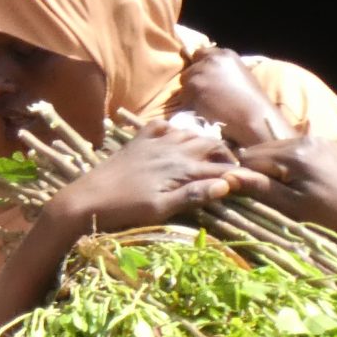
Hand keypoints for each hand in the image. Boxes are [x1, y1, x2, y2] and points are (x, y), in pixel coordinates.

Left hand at [45, 117, 248, 235]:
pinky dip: (175, 129)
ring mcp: (153, 142)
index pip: (219, 168)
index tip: (252, 182)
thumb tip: (227, 184)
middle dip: (226, 155)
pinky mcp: (137, 142)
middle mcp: (170, 149)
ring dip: (205, 141)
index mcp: (180, 167)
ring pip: (189, 133)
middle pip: (209, 144)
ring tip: (213, 155)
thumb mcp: (161, 209)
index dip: (238, 175)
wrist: (85, 200)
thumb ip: (193, 195)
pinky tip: (177, 138)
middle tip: (233, 169)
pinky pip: (162, 126)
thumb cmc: (124, 211)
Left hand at [172, 47, 285, 147]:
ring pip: (185, 80)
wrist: (252, 115)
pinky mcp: (194, 85)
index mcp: (226, 54)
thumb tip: (207, 74)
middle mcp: (212, 59)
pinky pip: (183, 94)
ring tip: (204, 102)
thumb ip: (222, 70)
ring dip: (190, 91)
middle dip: (195, 78)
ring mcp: (202, 71)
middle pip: (191, 66)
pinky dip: (189, 102)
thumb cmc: (250, 101)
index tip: (204, 77)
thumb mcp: (239, 75)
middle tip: (204, 93)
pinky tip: (202, 108)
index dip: (200, 66)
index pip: (201, 53)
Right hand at [234, 135, 336, 250]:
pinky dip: (289, 162)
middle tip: (260, 195)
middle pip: (263, 149)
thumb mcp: (289, 206)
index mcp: (295, 153)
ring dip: (272, 166)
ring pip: (279, 148)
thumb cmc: (327, 219)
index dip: (242, 176)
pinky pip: (297, 149)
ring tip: (279, 190)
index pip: (251, 158)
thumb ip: (259, 188)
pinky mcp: (328, 145)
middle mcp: (306, 139)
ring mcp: (319, 140)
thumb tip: (225, 177)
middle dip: (257, 169)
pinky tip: (295, 181)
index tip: (240, 195)